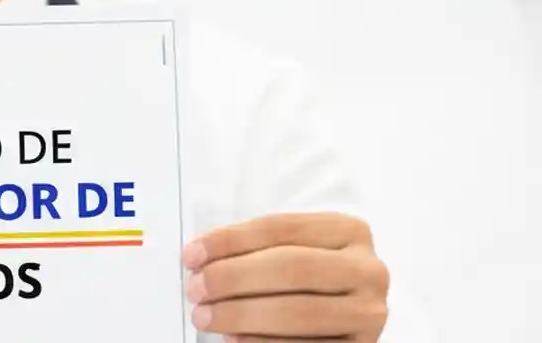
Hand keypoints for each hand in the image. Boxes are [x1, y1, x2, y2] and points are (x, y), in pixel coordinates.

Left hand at [182, 213, 388, 341]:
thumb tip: (198, 259)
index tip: (191, 255)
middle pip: (291, 267)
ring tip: (205, 316)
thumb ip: (254, 249)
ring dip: (242, 314)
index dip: (231, 240)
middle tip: (196, 289)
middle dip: (234, 277)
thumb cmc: (306, 278)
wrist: (342, 315)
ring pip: (299, 312)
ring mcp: (369, 312)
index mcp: (349, 231)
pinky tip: (234, 339)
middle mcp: (367, 269)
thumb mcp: (290, 250)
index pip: (280, 228)